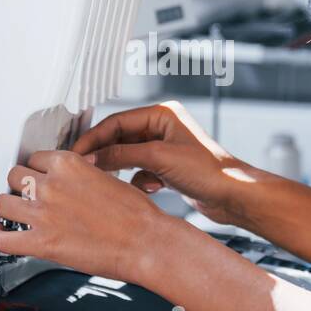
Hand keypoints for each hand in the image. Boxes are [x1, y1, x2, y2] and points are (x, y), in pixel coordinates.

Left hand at [0, 149, 179, 283]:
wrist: (147, 242)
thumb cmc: (137, 215)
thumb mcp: (109, 178)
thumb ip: (83, 175)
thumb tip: (74, 180)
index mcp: (69, 164)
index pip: (35, 158)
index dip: (36, 170)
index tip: (38, 179)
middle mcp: (51, 184)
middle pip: (15, 175)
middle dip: (20, 186)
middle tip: (28, 197)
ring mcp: (43, 213)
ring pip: (2, 202)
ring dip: (7, 209)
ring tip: (14, 216)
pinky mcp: (41, 242)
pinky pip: (1, 239)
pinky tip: (3, 237)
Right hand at [71, 101, 251, 225]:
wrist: (233, 196)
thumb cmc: (209, 171)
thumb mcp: (158, 158)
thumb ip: (121, 155)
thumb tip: (92, 158)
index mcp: (163, 114)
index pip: (117, 121)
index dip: (95, 138)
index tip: (77, 153)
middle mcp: (163, 127)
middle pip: (120, 138)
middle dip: (105, 154)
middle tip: (85, 167)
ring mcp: (165, 148)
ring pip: (128, 156)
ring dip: (121, 169)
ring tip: (109, 179)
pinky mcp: (167, 168)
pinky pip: (140, 171)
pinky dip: (139, 181)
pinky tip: (149, 188)